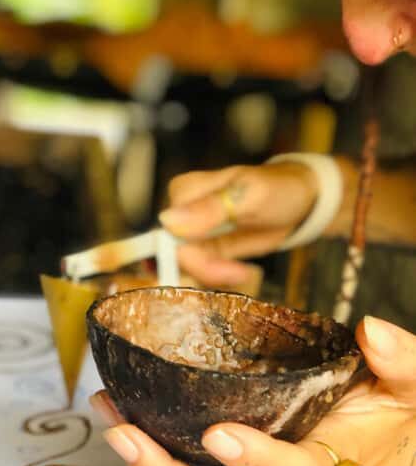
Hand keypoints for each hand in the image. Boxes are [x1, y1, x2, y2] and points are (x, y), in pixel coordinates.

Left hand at [92, 316, 415, 465]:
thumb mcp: (410, 390)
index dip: (257, 460)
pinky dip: (149, 451)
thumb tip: (373, 329)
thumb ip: (401, 362)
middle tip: (125, 434)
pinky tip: (118, 410)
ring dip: (145, 463)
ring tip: (107, 413)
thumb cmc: (390, 422)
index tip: (219, 434)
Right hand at [159, 161, 317, 286]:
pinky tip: (241, 271)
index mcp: (184, 192)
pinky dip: (219, 277)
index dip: (191, 258)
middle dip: (207, 271)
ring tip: (243, 271)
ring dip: (215, 276)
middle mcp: (182, 212)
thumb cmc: (277, 188)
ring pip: (187, 267)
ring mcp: (193, 232)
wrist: (298, 201)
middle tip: (240, 273)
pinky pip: (200, 271)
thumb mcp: (250, 195)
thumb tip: (168, 220)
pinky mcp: (205, 248)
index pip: (169, 234)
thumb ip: (210, 208)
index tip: (227, 268)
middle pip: (176, 254)